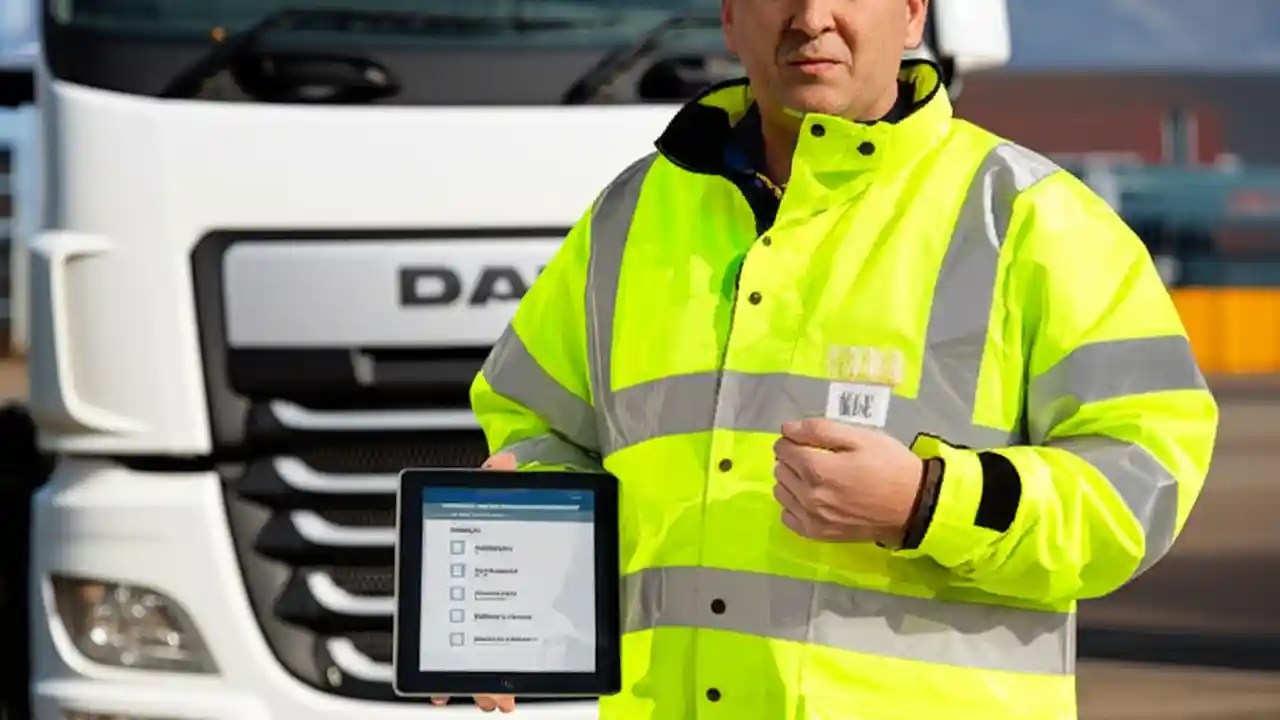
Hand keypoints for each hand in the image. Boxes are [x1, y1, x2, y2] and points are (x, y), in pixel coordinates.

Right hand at [427, 452, 518, 712]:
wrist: (520, 499)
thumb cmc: (498, 498)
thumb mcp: (495, 488)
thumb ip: (494, 476)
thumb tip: (501, 464)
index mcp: (455, 569)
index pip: (438, 611)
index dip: (437, 650)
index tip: (441, 685)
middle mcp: (463, 594)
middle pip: (458, 645)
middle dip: (472, 679)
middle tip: (492, 699)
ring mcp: (486, 606)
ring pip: (476, 653)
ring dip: (485, 682)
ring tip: (501, 700)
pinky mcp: (511, 613)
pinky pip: (496, 648)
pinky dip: (493, 673)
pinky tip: (498, 690)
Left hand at [772, 419, 923, 545]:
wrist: (913, 505)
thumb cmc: (889, 466)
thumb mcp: (860, 437)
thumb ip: (819, 430)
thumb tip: (786, 428)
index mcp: (817, 469)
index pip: (783, 448)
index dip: (791, 439)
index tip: (805, 439)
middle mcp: (809, 496)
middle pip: (780, 469)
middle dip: (791, 458)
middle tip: (815, 455)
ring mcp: (811, 518)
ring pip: (781, 491)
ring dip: (790, 480)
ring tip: (814, 476)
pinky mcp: (816, 534)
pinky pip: (788, 516)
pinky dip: (793, 504)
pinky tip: (811, 498)